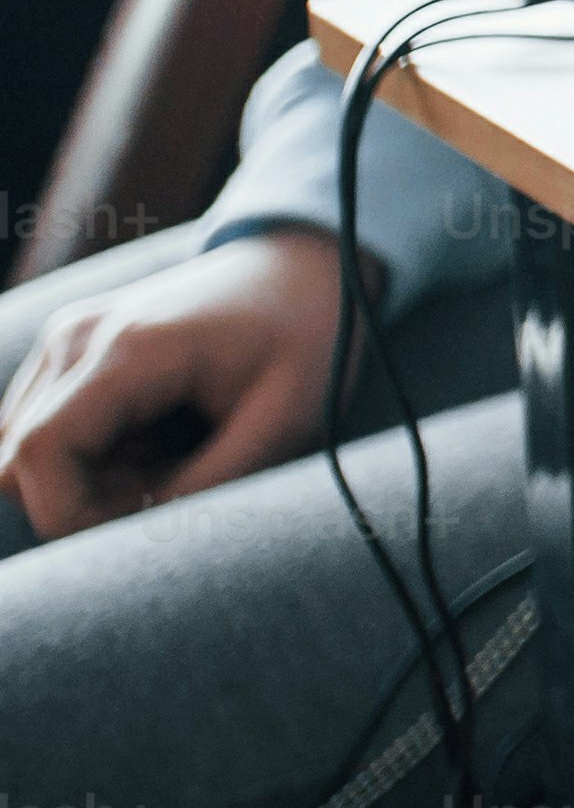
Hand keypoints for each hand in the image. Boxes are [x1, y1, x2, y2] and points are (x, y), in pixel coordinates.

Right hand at [1, 226, 343, 537]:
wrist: (311, 264)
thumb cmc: (309, 338)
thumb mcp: (281, 422)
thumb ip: (201, 489)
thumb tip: (128, 543)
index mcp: (128, 348)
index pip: (38, 455)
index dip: (71, 515)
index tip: (144, 521)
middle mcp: (77, 337)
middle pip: (18, 464)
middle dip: (86, 499)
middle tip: (176, 481)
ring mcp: (67, 339)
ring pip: (23, 455)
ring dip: (87, 478)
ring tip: (171, 454)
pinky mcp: (69, 350)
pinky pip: (43, 432)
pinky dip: (90, 455)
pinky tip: (155, 437)